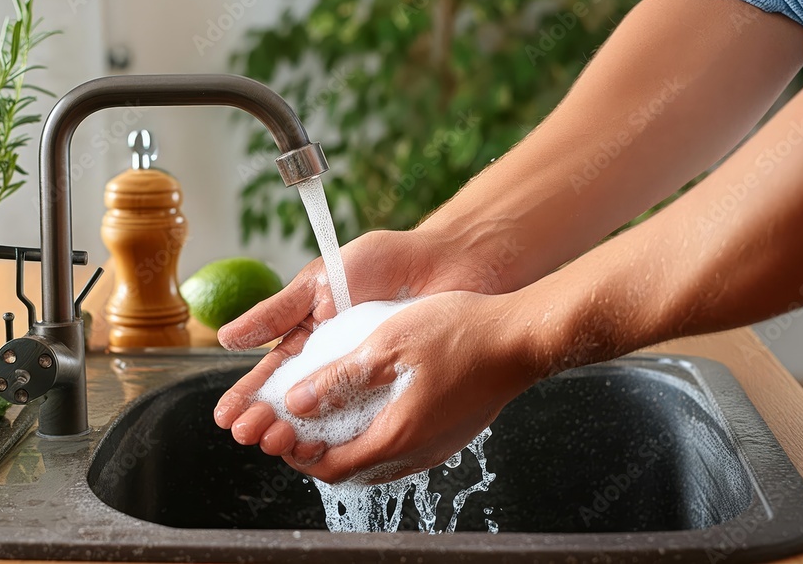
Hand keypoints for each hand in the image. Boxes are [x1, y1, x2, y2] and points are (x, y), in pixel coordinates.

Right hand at [214, 229, 504, 460]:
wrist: (450, 263)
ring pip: (323, 418)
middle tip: (249, 435)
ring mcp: (363, 383)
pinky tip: (325, 451)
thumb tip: (226, 338)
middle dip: (265, 421)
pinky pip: (365, 420)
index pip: (271, 374)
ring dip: (296, 434)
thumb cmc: (387, 262)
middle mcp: (332, 366)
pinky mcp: (393, 394)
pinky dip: (344, 437)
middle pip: (291, 403)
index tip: (227, 417)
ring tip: (276, 443)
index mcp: (310, 338)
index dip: (248, 396)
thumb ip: (279, 311)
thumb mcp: (321, 281)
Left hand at [219, 289, 560, 483]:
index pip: (330, 466)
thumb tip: (296, 401)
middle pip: (349, 469)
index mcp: (394, 436)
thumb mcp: (387, 343)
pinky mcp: (447, 435)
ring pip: (373, 461)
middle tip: (295, 423)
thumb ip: (340, 377)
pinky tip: (366, 409)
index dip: (297, 452)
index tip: (280, 428)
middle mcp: (414, 453)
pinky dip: (371, 437)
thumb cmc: (460, 332)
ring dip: (343, 444)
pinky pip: (398, 449)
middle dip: (315, 450)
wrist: (522, 337)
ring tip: (323, 415)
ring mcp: (434, 447)